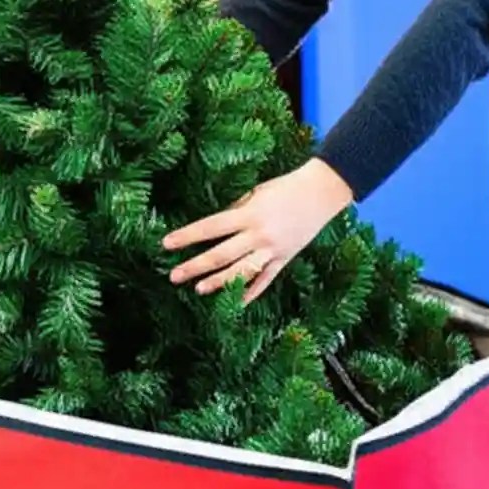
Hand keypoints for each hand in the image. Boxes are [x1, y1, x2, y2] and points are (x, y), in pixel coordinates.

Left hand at [162, 158, 353, 303]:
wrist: (322, 192)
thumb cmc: (286, 187)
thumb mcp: (256, 193)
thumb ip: (237, 211)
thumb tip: (215, 227)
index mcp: (250, 214)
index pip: (211, 227)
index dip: (188, 236)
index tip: (167, 244)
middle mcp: (259, 234)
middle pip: (221, 254)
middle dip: (195, 265)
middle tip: (174, 275)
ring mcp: (273, 250)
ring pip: (241, 271)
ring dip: (219, 282)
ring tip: (198, 289)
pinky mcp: (285, 259)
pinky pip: (265, 280)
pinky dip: (251, 292)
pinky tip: (237, 302)